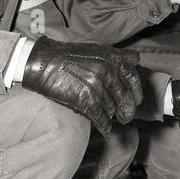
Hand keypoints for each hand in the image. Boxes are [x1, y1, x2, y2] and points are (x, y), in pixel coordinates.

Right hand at [21, 36, 142, 136]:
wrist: (43, 63)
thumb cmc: (66, 55)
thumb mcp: (95, 49)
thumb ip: (115, 56)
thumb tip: (134, 61)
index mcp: (111, 57)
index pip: (133, 76)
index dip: (137, 90)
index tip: (136, 99)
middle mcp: (107, 71)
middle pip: (126, 96)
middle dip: (128, 109)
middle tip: (126, 116)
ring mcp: (97, 86)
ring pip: (112, 108)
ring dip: (111, 115)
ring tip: (108, 117)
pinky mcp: (86, 100)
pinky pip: (101, 118)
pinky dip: (105, 126)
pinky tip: (105, 130)